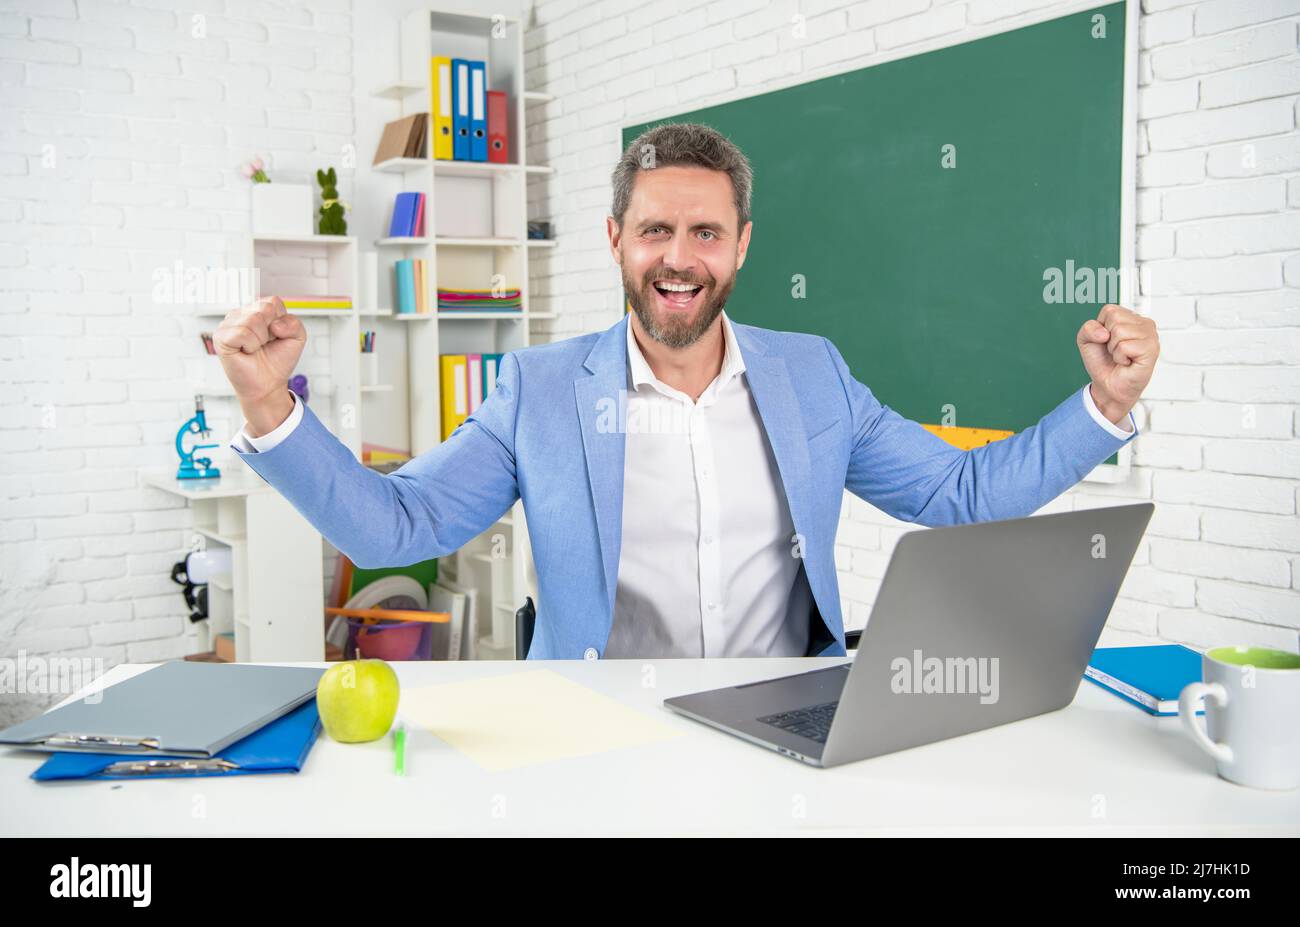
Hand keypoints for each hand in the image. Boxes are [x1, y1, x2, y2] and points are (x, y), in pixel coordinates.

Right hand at [214, 297, 305, 435]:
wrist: (268, 384)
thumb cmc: (277, 361)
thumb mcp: (297, 338)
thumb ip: (294, 323)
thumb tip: (275, 325)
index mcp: (257, 310)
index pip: (273, 302)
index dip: (281, 322)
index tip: (275, 336)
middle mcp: (241, 314)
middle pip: (265, 309)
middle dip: (271, 331)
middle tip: (265, 344)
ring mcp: (228, 324)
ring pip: (254, 319)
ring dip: (261, 339)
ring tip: (255, 348)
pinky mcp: (221, 337)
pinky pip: (242, 332)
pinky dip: (250, 345)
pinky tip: (246, 351)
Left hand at [1076, 304, 1158, 425]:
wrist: (1108, 385)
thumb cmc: (1103, 362)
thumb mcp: (1086, 340)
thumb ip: (1088, 328)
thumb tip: (1104, 333)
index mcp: (1131, 318)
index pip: (1109, 310)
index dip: (1101, 328)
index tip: (1107, 341)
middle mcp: (1144, 324)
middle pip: (1114, 318)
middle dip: (1108, 339)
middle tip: (1116, 351)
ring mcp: (1150, 335)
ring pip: (1119, 331)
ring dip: (1114, 349)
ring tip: (1122, 356)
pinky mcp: (1151, 349)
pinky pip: (1124, 346)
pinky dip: (1120, 357)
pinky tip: (1128, 362)